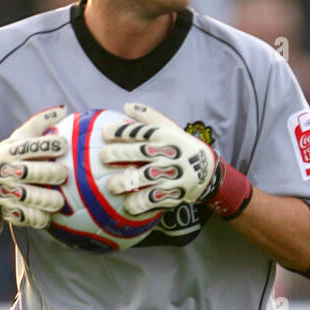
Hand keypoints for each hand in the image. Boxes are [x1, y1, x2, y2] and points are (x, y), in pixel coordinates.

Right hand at [0, 106, 68, 227]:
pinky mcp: (9, 210)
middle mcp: (6, 171)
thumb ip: (40, 124)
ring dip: (48, 199)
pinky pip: (26, 217)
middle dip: (51, 173)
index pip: (31, 146)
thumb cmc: (11, 157)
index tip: (64, 146)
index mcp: (10, 151)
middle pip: (32, 172)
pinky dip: (38, 218)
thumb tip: (64, 110)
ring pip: (30, 197)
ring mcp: (6, 192)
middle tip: (63, 174)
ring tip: (59, 200)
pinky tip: (47, 215)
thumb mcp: (18, 138)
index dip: (50, 145)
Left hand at [99, 102, 252, 220]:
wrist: (207, 170)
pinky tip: (129, 204)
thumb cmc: (182, 146)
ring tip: (111, 186)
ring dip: (125, 181)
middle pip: (139, 152)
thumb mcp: (170, 128)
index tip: (104, 134)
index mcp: (164, 136)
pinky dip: (140, 203)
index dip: (120, 131)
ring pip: (144, 177)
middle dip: (118, 153)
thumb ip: (148, 117)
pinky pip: (154, 199)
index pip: (139, 130)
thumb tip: (126, 105)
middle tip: (102, 157)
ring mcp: (170, 173)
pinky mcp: (173, 192)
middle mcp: (166, 153)